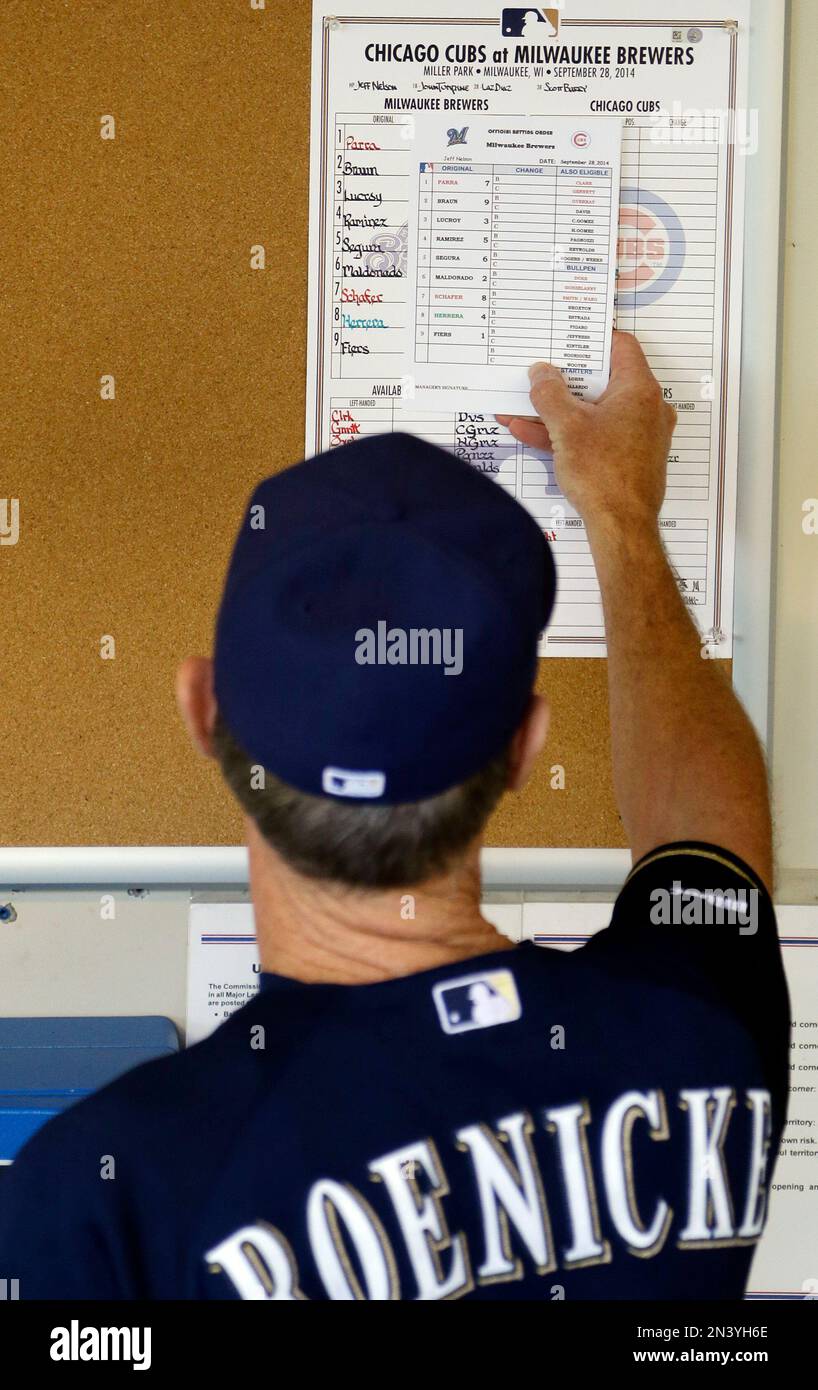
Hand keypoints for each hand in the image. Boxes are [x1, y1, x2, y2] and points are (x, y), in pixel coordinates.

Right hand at [496, 330, 676, 535]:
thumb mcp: (566, 427)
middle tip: (542, 371)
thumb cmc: (605, 476)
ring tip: (523, 407)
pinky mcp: (628, 458)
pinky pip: (595, 435)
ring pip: (594, 412)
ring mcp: (638, 435)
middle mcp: (646, 409)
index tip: (569, 337)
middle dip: (565, 380)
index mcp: (639, 390)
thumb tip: (541, 373)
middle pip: (603, 381)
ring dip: (558, 411)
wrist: (621, 527)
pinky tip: (533, 434)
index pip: (621, 346)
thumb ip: (549, 394)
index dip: (593, 339)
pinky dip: (569, 433)